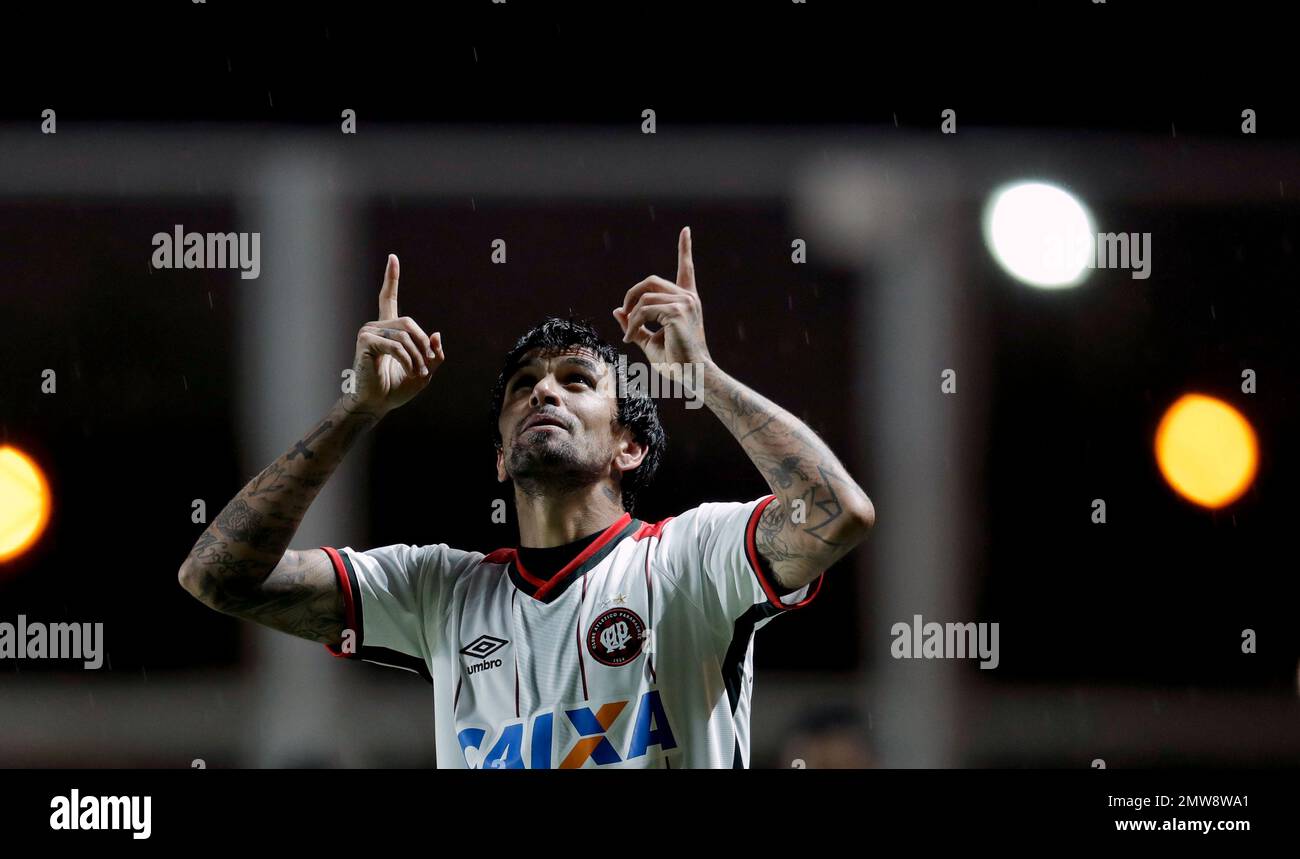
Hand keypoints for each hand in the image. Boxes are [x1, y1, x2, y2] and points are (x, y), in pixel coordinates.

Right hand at [346, 254, 443, 414]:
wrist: (377, 404)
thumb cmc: (397, 388)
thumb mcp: (423, 371)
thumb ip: (433, 353)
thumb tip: (436, 334)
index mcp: (387, 330)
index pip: (387, 299)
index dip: (391, 279)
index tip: (392, 258)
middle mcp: (375, 327)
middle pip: (408, 323)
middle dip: (423, 344)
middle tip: (427, 365)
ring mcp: (368, 333)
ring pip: (404, 335)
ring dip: (417, 356)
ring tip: (419, 373)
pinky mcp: (365, 342)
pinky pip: (396, 345)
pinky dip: (409, 360)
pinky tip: (412, 372)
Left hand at [613, 227, 712, 372]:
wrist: (691, 375)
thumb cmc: (675, 361)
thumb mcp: (650, 340)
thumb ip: (635, 324)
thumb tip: (617, 310)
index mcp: (686, 300)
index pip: (686, 269)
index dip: (685, 248)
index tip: (686, 230)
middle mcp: (688, 297)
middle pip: (651, 281)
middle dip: (631, 295)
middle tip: (624, 314)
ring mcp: (684, 303)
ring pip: (644, 297)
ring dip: (631, 316)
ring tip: (628, 335)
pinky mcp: (677, 312)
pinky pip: (644, 310)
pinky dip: (632, 324)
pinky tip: (629, 339)